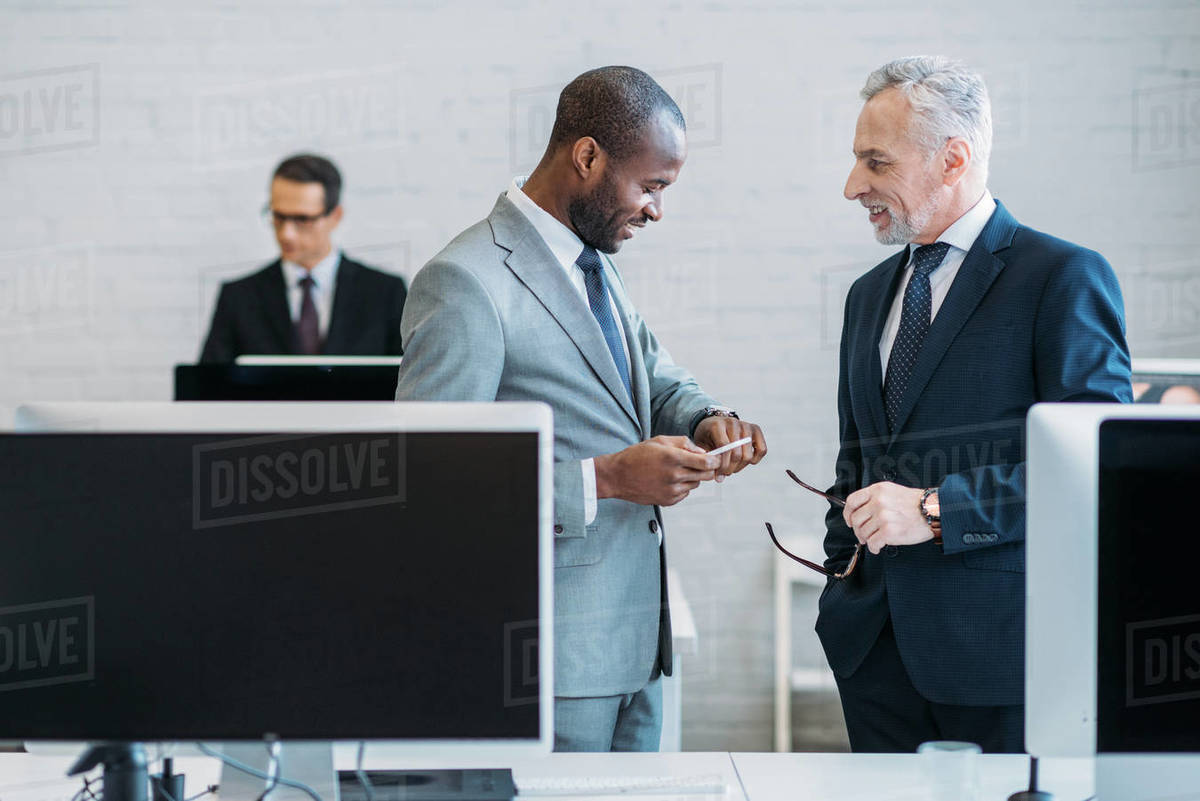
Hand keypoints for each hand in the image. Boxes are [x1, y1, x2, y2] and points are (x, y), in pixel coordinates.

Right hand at [594, 435, 718, 505]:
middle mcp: (674, 476)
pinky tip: (668, 480)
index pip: (706, 462)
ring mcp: (671, 490)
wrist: (617, 476)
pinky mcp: (668, 501)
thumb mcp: (659, 441)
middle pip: (705, 475)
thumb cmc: (637, 455)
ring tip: (676, 470)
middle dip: (706, 469)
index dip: (714, 460)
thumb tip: (702, 451)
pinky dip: (682, 486)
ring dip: (692, 477)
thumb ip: (684, 443)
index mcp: (673, 458)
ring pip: (695, 484)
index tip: (715, 458)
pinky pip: (685, 493)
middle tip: (699, 463)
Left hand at [692, 416, 766, 480]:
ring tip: (731, 468)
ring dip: (740, 467)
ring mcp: (746, 426)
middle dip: (730, 468)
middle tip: (724, 474)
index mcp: (718, 425)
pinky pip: (762, 450)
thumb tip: (720, 478)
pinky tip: (744, 462)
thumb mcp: (701, 445)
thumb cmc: (706, 436)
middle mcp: (734, 423)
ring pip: (748, 455)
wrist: (713, 422)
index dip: (722, 464)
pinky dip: (755, 460)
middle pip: (737, 454)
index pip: (724, 447)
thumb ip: (709, 459)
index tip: (717, 475)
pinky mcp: (756, 430)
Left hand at [843, 482, 934, 554]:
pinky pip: (872, 543)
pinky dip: (874, 548)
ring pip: (863, 533)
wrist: (933, 511)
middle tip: (863, 534)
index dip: (847, 513)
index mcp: (877, 491)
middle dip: (858, 530)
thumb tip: (861, 511)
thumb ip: (876, 498)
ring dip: (867, 539)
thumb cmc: (916, 503)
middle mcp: (878, 502)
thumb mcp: (892, 491)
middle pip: (855, 519)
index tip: (849, 520)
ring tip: (874, 540)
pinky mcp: (889, 531)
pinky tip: (878, 547)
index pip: (852, 501)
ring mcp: (883, 517)